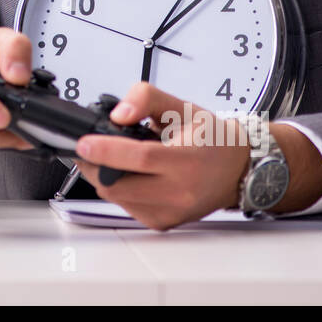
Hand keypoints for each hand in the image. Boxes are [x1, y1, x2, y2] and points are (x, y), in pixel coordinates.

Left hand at [71, 82, 250, 230]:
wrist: (237, 169)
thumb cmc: (211, 138)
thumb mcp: (182, 106)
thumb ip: (146, 99)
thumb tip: (119, 114)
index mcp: (186, 160)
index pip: (141, 158)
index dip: (108, 151)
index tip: (84, 143)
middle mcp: (179, 191)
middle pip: (120, 185)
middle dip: (94, 165)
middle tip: (90, 148)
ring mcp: (170, 211)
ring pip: (117, 199)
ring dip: (103, 178)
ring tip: (111, 158)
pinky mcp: (163, 222)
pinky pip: (126, 208)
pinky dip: (119, 191)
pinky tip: (130, 175)